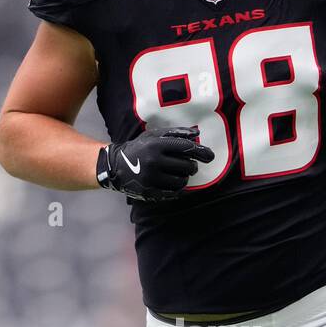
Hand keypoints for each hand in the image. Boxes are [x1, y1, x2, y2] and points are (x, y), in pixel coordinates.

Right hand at [96, 126, 213, 200]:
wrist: (115, 166)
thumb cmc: (139, 148)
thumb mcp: (153, 136)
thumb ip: (175, 133)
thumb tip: (198, 133)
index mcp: (156, 145)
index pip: (185, 148)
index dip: (201, 152)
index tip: (210, 156)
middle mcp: (154, 161)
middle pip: (187, 166)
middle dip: (192, 167)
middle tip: (190, 166)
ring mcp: (151, 178)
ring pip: (181, 181)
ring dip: (184, 179)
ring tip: (179, 175)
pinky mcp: (149, 192)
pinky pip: (173, 193)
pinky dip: (177, 190)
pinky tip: (174, 185)